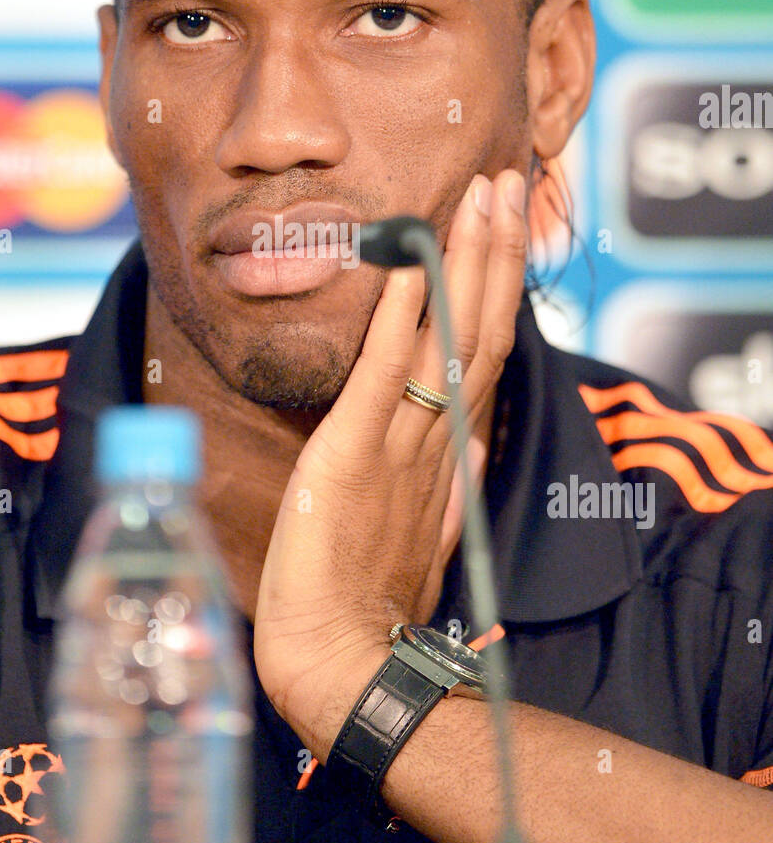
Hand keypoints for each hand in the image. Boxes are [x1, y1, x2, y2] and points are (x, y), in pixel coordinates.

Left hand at [252, 167, 528, 756]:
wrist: (338, 659)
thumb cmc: (366, 598)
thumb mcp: (422, 525)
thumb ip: (450, 474)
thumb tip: (473, 437)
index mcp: (451, 453)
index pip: (484, 353)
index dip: (498, 288)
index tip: (503, 229)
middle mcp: (438, 439)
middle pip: (482, 330)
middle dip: (495, 253)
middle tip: (505, 182)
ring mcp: (401, 444)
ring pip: (449, 339)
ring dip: (465, 262)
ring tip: (480, 198)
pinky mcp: (353, 453)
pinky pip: (383, 374)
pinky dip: (401, 317)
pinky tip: (410, 265)